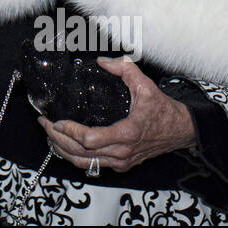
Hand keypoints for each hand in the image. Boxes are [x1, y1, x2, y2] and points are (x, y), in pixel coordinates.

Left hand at [37, 57, 195, 173]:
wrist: (182, 131)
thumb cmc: (164, 111)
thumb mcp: (146, 86)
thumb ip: (124, 69)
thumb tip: (103, 62)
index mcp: (127, 133)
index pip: (90, 140)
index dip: (70, 132)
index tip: (56, 120)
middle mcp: (122, 152)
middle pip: (81, 154)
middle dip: (58, 139)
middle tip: (45, 124)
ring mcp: (121, 161)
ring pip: (85, 163)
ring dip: (63, 150)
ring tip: (50, 135)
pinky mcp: (121, 164)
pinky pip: (93, 165)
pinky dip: (76, 157)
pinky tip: (65, 146)